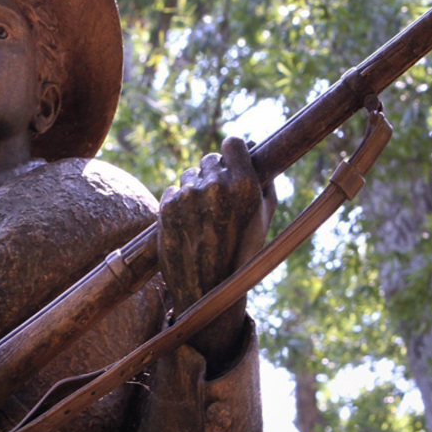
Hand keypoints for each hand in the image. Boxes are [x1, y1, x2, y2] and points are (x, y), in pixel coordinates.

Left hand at [159, 137, 274, 370]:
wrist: (207, 289)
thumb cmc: (242, 253)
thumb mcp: (265, 216)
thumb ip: (263, 178)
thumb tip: (253, 147)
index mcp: (244, 185)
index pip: (233, 143)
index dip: (232, 151)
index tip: (231, 159)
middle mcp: (215, 186)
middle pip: (210, 159)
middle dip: (213, 173)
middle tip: (217, 197)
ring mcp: (188, 196)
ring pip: (189, 175)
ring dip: (195, 189)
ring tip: (203, 218)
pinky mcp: (166, 207)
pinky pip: (173, 191)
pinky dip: (178, 203)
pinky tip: (188, 225)